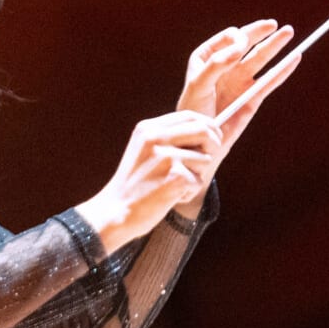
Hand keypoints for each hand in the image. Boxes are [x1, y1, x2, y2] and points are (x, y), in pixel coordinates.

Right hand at [74, 111, 223, 254]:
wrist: (114, 212)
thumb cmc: (134, 186)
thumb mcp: (144, 151)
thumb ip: (168, 139)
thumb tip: (207, 132)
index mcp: (148, 128)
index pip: (189, 115)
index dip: (208, 124)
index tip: (214, 136)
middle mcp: (156, 137)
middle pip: (203, 130)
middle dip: (214, 144)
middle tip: (209, 160)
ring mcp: (165, 156)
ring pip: (204, 159)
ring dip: (196, 176)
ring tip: (173, 187)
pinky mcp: (175, 176)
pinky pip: (198, 181)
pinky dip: (189, 193)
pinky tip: (170, 198)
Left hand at [177, 20, 299, 145]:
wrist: (202, 140)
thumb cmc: (193, 111)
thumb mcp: (198, 84)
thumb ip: (216, 64)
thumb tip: (241, 46)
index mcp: (208, 56)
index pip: (229, 38)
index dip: (237, 40)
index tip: (239, 50)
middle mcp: (226, 65)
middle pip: (248, 43)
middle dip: (261, 32)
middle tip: (274, 24)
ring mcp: (241, 80)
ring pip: (261, 58)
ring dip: (275, 44)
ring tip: (289, 31)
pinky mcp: (253, 96)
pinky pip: (270, 80)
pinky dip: (283, 70)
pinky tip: (294, 58)